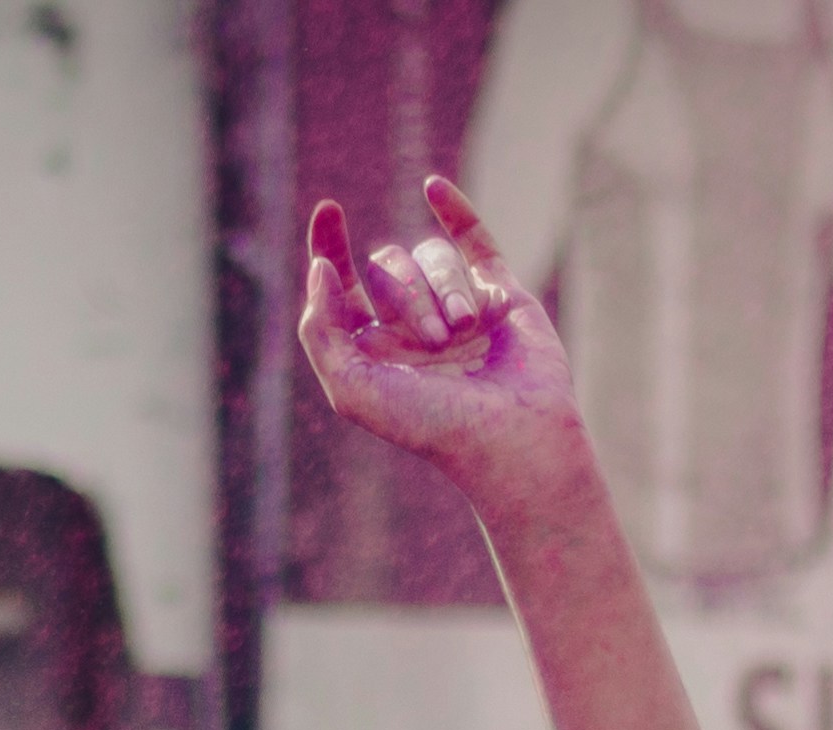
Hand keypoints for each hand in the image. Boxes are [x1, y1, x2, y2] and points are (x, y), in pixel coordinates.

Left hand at [300, 179, 582, 513]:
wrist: (511, 438)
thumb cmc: (431, 424)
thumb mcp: (352, 388)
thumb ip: (322, 330)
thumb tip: (321, 268)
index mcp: (373, 348)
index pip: (341, 283)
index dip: (330, 246)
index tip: (329, 211)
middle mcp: (411, 325)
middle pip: (389, 268)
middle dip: (408, 295)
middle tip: (434, 341)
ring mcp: (457, 307)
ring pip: (432, 257)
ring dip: (444, 287)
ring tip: (464, 330)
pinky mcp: (500, 295)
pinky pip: (474, 241)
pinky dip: (455, 211)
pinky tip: (432, 188)